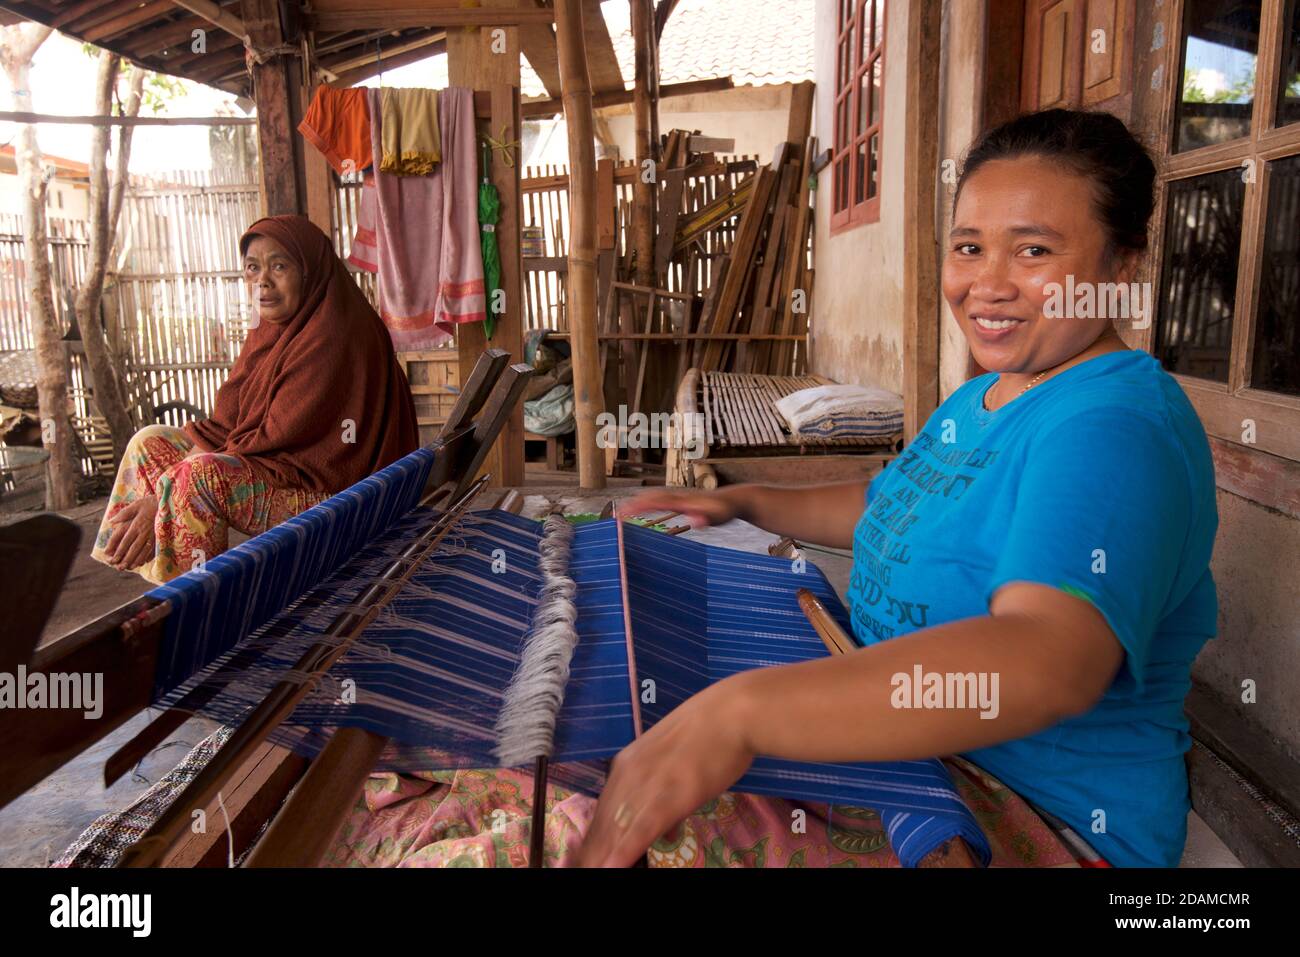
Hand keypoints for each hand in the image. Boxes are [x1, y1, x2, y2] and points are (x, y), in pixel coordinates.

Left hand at [105, 494, 158, 570]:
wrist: (171, 501)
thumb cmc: (152, 502)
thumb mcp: (137, 504)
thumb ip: (124, 513)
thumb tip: (111, 521)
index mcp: (137, 524)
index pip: (124, 539)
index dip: (116, 549)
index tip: (109, 556)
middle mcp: (145, 532)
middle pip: (133, 548)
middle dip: (125, 558)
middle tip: (118, 567)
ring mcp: (154, 536)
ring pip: (143, 551)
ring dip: (135, 560)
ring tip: (129, 568)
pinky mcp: (161, 537)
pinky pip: (154, 550)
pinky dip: (148, 557)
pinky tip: (142, 563)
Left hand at [573, 676, 756, 866]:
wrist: (733, 713)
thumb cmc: (712, 735)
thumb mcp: (678, 764)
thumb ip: (666, 796)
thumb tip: (666, 829)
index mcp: (628, 764)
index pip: (604, 809)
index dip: (595, 838)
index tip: (587, 857)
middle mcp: (629, 774)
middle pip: (603, 824)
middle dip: (593, 852)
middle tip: (582, 869)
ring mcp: (646, 786)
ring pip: (616, 831)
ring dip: (601, 857)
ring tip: (590, 873)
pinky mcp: (668, 797)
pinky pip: (640, 830)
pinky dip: (624, 851)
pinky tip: (610, 867)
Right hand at [617, 488, 741, 529]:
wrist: (733, 499)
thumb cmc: (725, 511)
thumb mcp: (719, 517)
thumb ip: (706, 518)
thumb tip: (695, 522)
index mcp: (683, 501)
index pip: (657, 501)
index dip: (640, 505)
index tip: (625, 511)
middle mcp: (678, 496)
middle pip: (652, 496)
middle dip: (634, 502)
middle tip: (617, 512)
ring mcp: (679, 496)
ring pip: (654, 495)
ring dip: (639, 500)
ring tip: (623, 510)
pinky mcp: (681, 500)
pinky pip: (660, 498)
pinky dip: (648, 502)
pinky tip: (642, 508)